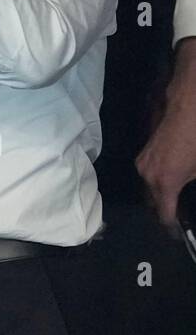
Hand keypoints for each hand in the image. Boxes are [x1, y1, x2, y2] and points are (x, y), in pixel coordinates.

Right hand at [137, 41, 195, 234]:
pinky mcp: (146, 149)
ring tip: (178, 202)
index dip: (173, 229)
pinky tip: (175, 180)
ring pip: (150, 188)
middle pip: (153, 203)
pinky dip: (161, 182)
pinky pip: (151, 174)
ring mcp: (144, 159)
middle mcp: (147, 173)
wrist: (191, 97)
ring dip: (163, 196)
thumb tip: (188, 189)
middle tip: (180, 220)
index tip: (181, 237)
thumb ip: (192, 185)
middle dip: (166, 213)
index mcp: (164, 181)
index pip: (164, 216)